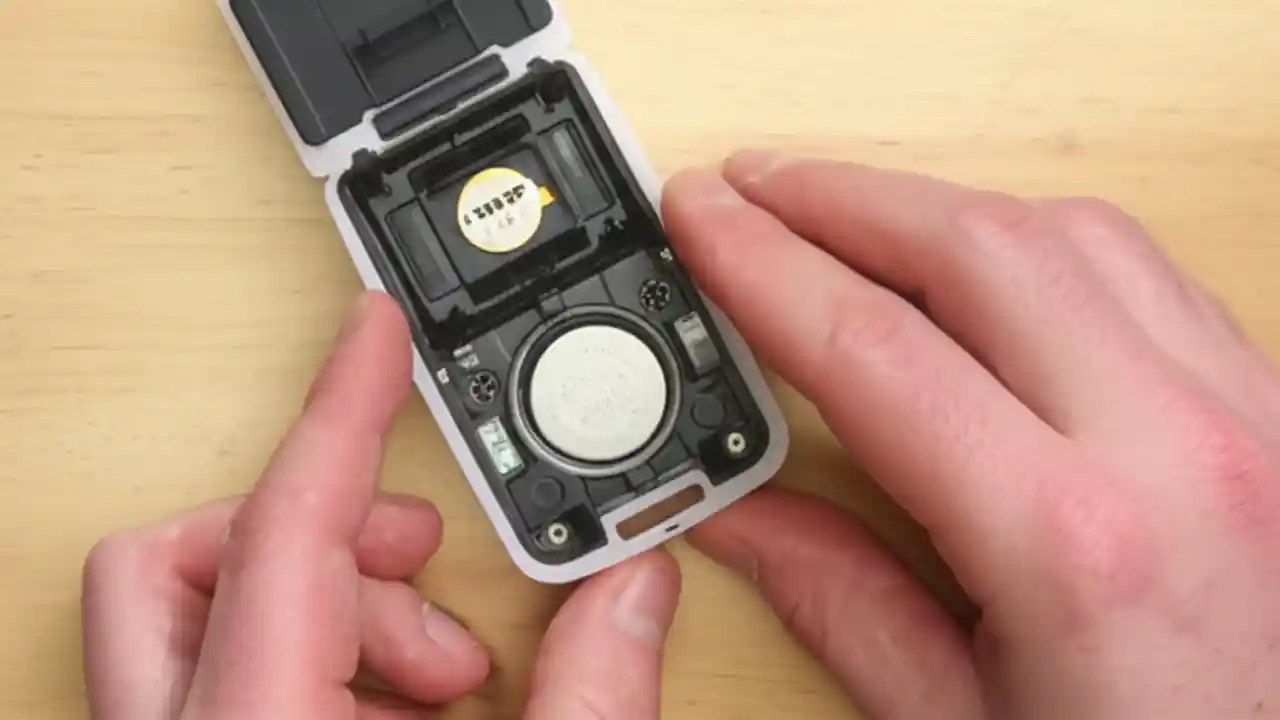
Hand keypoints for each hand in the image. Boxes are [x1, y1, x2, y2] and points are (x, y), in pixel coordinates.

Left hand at [82, 292, 681, 719]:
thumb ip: (592, 696)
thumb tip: (635, 590)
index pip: (282, 528)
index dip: (340, 410)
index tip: (371, 333)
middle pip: (171, 557)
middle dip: (308, 526)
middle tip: (420, 556)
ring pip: (188, 611)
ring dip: (326, 605)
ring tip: (446, 674)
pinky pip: (212, 672)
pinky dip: (313, 657)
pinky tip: (409, 713)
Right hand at [663, 152, 1279, 718]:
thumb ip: (843, 606)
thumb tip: (744, 516)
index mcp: (1074, 544)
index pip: (876, 349)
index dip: (764, 267)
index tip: (702, 219)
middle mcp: (1176, 449)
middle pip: (979, 247)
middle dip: (842, 197)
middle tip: (755, 187)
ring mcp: (1244, 417)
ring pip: (1074, 235)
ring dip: (941, 208)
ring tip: (850, 216)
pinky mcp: (1272, 412)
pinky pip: (1145, 275)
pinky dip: (1040, 244)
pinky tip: (983, 266)